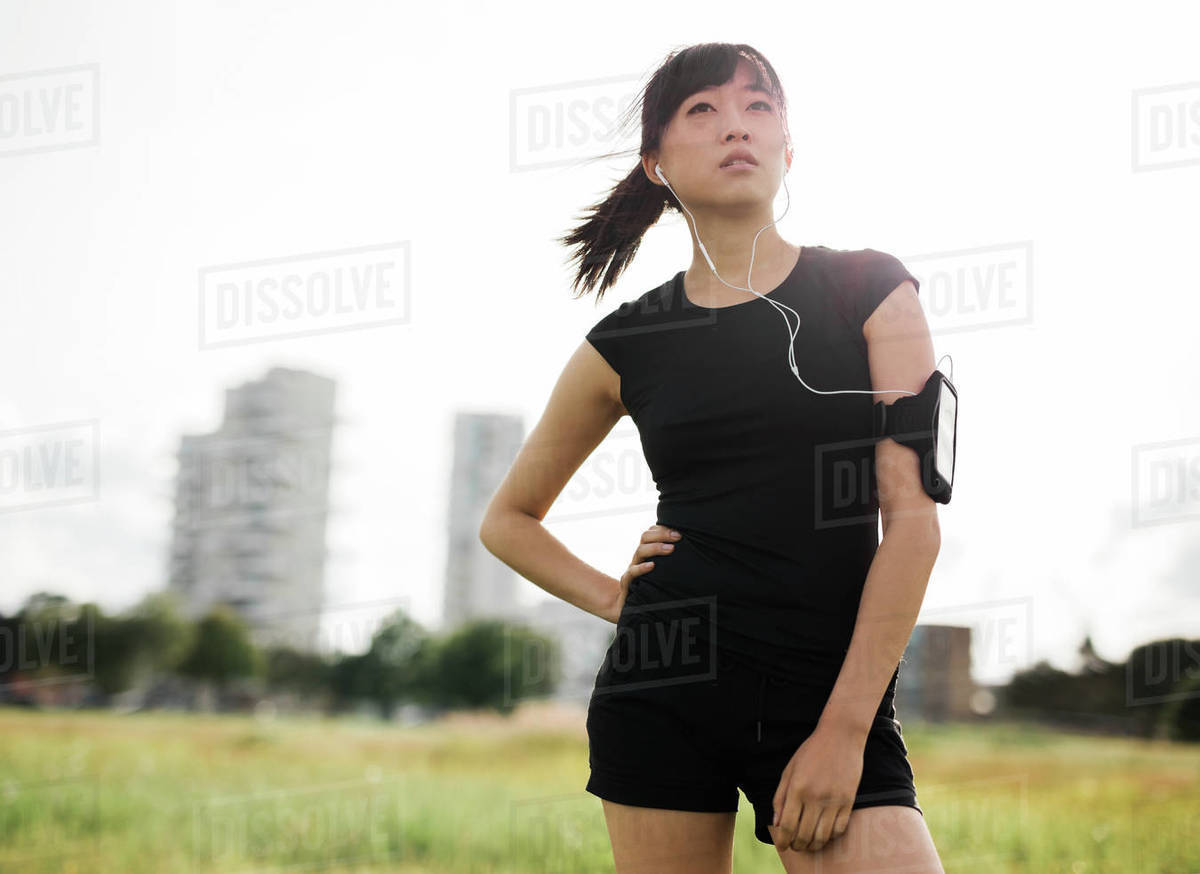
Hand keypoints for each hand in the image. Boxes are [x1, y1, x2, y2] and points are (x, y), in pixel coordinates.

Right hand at [601, 523, 680, 623]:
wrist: (629, 607)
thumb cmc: (651, 589)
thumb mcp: (662, 574)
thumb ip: (672, 564)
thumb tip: (697, 556)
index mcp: (647, 553)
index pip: (651, 533)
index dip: (663, 529)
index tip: (680, 532)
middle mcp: (639, 558)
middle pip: (645, 537)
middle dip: (662, 534)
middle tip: (678, 537)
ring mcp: (632, 569)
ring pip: (640, 551)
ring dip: (656, 548)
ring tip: (670, 549)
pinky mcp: (627, 583)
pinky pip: (632, 573)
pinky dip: (641, 568)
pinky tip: (652, 566)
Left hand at [767, 722, 864, 853]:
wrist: (840, 736)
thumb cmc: (811, 751)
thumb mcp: (789, 770)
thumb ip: (781, 797)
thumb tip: (776, 823)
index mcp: (797, 788)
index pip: (788, 825)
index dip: (783, 840)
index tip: (782, 846)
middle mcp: (815, 797)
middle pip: (804, 834)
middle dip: (797, 845)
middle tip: (795, 847)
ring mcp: (834, 800)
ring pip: (823, 836)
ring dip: (813, 845)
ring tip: (808, 844)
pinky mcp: (849, 801)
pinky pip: (840, 829)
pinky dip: (831, 837)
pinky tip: (824, 834)